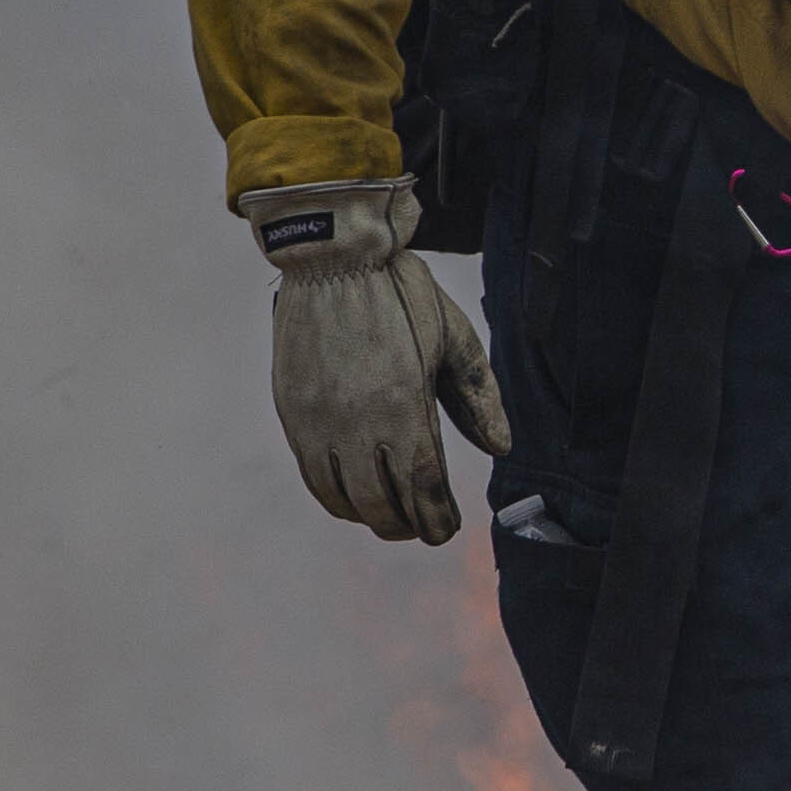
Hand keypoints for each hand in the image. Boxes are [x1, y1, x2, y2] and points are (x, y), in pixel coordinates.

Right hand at [240, 178, 512, 544]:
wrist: (332, 260)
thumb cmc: (402, 295)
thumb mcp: (454, 338)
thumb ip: (477, 398)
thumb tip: (500, 447)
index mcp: (403, 405)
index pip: (422, 486)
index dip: (436, 518)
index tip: (448, 531)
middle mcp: (355, 422)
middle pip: (380, 504)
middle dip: (405, 526)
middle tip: (422, 530)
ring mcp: (316, 419)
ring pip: (341, 496)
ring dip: (369, 516)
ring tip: (390, 519)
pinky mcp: (290, 410)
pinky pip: (311, 472)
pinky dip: (334, 495)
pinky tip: (352, 494)